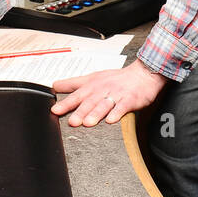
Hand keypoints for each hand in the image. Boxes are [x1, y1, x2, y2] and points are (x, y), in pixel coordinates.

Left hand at [51, 60, 166, 126]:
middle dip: (81, 111)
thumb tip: (55, 85)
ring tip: (88, 123)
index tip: (55, 110)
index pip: (77, 95)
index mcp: (93, 85)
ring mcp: (117, 94)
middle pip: (90, 102)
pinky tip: (112, 120)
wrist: (142, 74)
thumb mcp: (93, 78)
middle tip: (72, 122)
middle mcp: (103, 90)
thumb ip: (73, 83)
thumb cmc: (117, 78)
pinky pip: (123, 106)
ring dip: (96, 113)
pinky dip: (117, 113)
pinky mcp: (130, 99)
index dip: (66, 103)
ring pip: (105, 104)